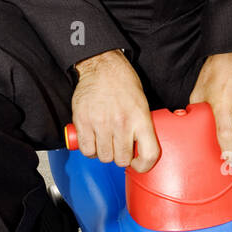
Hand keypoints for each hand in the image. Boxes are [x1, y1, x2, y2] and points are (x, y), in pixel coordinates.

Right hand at [71, 50, 160, 172]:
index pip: (149, 154)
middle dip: (120, 156)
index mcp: (140, 118)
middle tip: (118, 146)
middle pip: (121, 160)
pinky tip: (94, 139)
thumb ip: (141, 126)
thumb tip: (138, 148)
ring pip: (103, 157)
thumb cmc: (123, 83)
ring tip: (105, 140)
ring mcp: (101, 124)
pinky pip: (87, 150)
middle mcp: (122, 123)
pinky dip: (90, 149)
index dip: (144, 165)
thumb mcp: (141, 103)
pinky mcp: (83, 122)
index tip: (139, 163)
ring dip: (104, 152)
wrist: (102, 66)